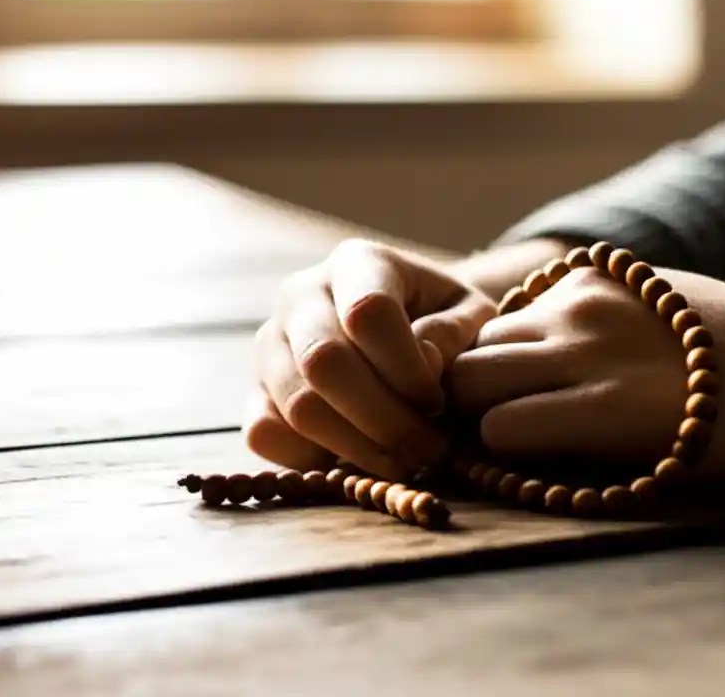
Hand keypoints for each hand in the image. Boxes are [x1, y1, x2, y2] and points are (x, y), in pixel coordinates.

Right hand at [243, 239, 495, 478]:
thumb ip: (454, 333)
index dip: (406, 368)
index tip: (439, 403)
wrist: (405, 330)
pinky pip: (265, 434)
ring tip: (405, 462)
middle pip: (324, 362)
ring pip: (297, 405)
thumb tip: (424, 359)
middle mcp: (300, 295)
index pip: (368, 311)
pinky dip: (314, 461)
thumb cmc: (444, 321)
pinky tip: (359, 461)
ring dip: (358, 448)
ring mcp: (270, 344)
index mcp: (357, 262)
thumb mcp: (469, 314)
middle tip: (427, 451)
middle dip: (383, 420)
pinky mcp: (254, 391)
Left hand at [448, 266, 724, 481]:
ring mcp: (583, 354)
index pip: (496, 316)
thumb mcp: (670, 302)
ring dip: (486, 421)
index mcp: (594, 277)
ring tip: (529, 454)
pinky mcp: (599, 411)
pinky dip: (509, 455)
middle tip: (509, 432)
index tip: (522, 398)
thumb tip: (563, 338)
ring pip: (469, 386)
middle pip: (468, 347)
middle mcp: (575, 305)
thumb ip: (609, 313)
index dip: (500, 364)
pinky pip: (500, 431)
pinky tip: (551, 467)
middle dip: (475, 392)